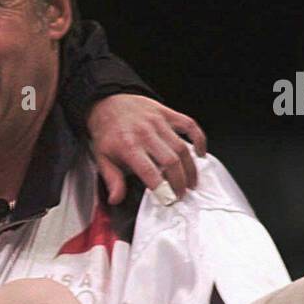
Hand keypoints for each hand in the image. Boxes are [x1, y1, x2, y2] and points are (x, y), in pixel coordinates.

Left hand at [87, 93, 206, 204]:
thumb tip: (116, 199)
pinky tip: (201, 154)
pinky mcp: (168, 113)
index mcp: (128, 146)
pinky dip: (199, 140)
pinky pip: (190, 125)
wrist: (108, 103)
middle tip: (181, 194)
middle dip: (179, 182)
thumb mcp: (102, 158)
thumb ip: (112, 180)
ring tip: (191, 182)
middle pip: (171, 160)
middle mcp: (145, 133)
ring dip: (190, 168)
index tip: (168, 200)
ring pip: (182, 147)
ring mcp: (158, 122)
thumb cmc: (107, 132)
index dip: (162, 188)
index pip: (149, 171)